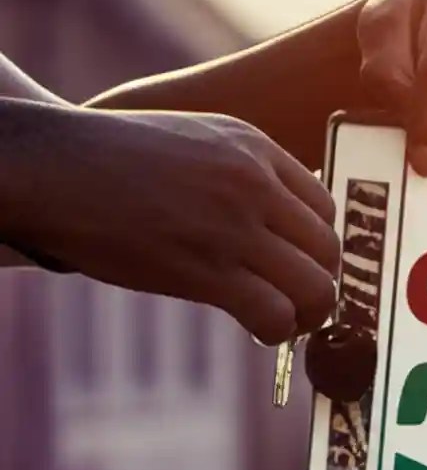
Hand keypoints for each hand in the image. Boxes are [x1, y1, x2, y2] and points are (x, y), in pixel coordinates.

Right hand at [4, 106, 338, 344]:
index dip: (316, 246)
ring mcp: (233, 226)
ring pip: (316, 286)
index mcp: (256, 149)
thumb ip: (244, 170)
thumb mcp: (197, 138)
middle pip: (329, 250)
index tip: (297, 265)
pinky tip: (259, 331)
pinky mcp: (206, 269)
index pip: (325, 208)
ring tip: (283, 322)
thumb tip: (278, 217)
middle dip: (319, 283)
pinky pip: (275, 314)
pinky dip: (277, 332)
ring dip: (307, 315)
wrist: (53, 168)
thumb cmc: (114, 159)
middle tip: (294, 302)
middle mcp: (255, 184)